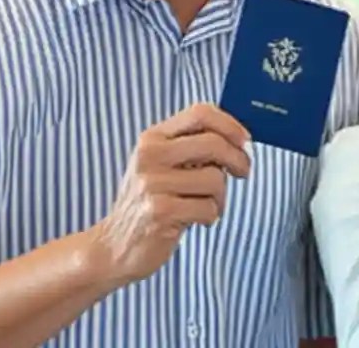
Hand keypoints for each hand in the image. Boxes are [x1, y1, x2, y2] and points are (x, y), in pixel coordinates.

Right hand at [87, 103, 251, 287]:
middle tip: (243, 172)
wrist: (114, 246)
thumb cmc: (150, 202)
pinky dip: (210, 217)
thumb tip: (240, 140)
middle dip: (238, 160)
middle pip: (214, 143)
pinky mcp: (159, 212)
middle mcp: (149, 156)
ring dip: (221, 197)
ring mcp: (152, 184)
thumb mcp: (163, 165)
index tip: (245, 141)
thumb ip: (193, 147)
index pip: (200, 113)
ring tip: (205, 206)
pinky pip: (208, 208)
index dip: (230, 125)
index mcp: (152, 138)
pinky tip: (194, 221)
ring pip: (215, 179)